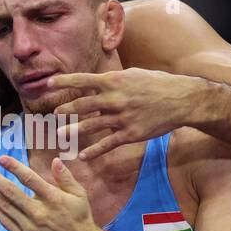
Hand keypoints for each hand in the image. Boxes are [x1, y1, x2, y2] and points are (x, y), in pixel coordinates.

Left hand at [0, 154, 96, 230]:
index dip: (14, 168)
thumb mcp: (79, 195)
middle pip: (11, 192)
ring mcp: (30, 229)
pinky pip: (6, 222)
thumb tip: (55, 160)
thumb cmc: (81, 219)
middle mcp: (40, 213)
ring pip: (5, 207)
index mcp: (53, 199)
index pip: (30, 180)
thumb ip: (66, 178)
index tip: (2, 158)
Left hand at [50, 68, 193, 159]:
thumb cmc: (157, 84)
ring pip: (90, 125)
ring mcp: (121, 117)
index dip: (64, 82)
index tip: (49, 84)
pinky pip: (107, 144)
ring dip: (73, 130)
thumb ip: (113, 79)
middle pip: (82, 105)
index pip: (82, 80)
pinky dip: (93, 151)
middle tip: (55, 113)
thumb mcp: (133, 74)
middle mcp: (114, 99)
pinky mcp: (130, 134)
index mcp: (114, 81)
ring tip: (62, 134)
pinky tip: (82, 156)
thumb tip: (97, 81)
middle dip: (66, 109)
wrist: (181, 100)